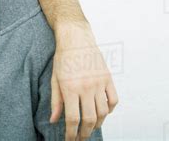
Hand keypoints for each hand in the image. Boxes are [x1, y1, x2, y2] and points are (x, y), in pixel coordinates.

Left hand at [49, 22, 117, 140]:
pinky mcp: (108, 78)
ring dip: (97, 124)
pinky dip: (110, 110)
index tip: (69, 140)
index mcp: (70, 88)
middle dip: (84, 134)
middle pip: (89, 119)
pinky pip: (114, 100)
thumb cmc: (63, 57)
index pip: (72, 119)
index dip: (71, 134)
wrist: (76, 37)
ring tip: (90, 128)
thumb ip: (55, 101)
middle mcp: (86, 87)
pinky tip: (103, 114)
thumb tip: (54, 120)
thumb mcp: (54, 78)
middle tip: (80, 139)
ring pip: (103, 113)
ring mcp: (99, 83)